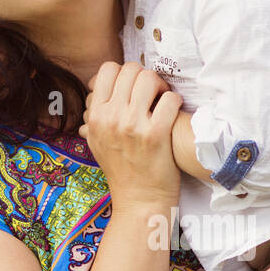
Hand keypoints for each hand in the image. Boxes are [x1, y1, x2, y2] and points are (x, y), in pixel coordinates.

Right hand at [79, 62, 181, 206]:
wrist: (138, 200)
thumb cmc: (121, 170)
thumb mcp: (96, 141)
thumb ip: (95, 114)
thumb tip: (94, 89)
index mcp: (96, 116)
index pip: (107, 70)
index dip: (124, 72)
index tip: (133, 86)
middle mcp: (111, 117)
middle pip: (131, 70)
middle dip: (145, 76)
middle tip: (153, 92)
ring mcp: (133, 126)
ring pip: (150, 79)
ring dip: (161, 86)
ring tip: (163, 99)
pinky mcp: (156, 135)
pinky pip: (169, 99)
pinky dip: (175, 101)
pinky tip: (173, 112)